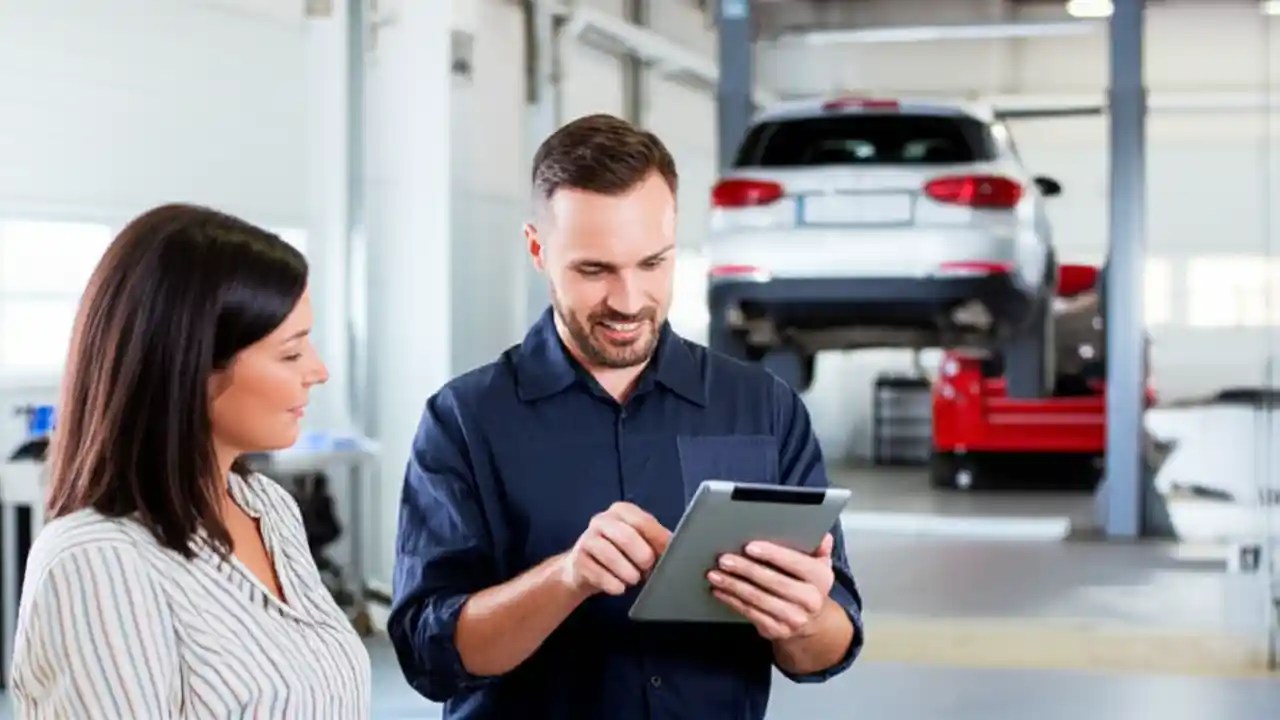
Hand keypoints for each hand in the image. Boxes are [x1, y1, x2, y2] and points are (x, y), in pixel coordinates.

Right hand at [560, 502, 671, 597]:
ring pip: (610, 555)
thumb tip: (676, 549)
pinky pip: (598, 573)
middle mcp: (602, 520)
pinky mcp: (578, 559)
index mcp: (621, 511)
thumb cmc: (620, 554)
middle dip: (641, 556)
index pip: (643, 521)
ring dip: (628, 572)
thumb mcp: (639, 543)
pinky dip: (613, 584)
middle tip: (648, 568)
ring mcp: (587, 538)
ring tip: (634, 579)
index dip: (658, 539)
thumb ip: (656, 542)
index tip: (668, 554)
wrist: (583, 568)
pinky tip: (619, 587)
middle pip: (626, 536)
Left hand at [707, 533, 835, 640]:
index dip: (772, 554)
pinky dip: (732, 600)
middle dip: (745, 569)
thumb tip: (822, 535)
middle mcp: (810, 600)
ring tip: (715, 573)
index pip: (796, 563)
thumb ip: (818, 548)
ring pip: (757, 599)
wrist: (812, 623)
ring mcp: (793, 618)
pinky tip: (720, 590)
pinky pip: (750, 613)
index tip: (750, 546)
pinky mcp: (776, 630)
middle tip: (724, 559)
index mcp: (820, 578)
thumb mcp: (819, 565)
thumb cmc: (808, 586)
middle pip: (773, 581)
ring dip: (733, 585)